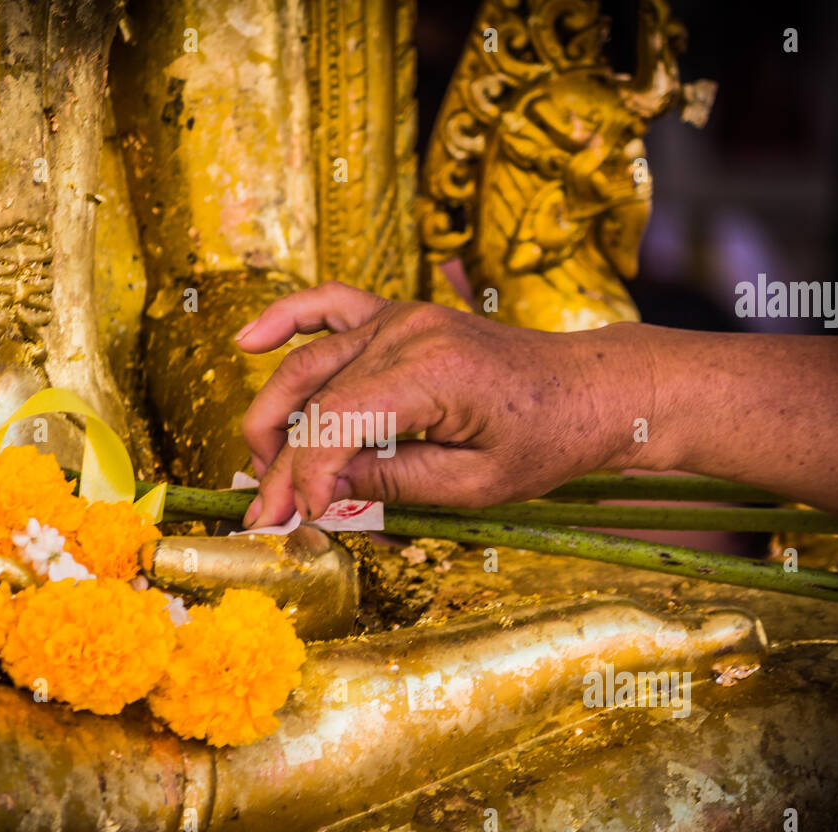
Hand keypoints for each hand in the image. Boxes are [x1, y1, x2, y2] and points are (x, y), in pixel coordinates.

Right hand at [236, 282, 659, 527]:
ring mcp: (401, 316)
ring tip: (258, 463)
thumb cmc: (547, 440)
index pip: (337, 422)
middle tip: (265, 511)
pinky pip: (331, 305)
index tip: (297, 520)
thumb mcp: (476, 485)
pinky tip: (248, 340)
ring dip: (274, 412)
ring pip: (310, 361)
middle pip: (315, 397)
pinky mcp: (401, 315)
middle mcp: (408, 332)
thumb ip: (394, 484)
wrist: (590, 390)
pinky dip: (287, 319)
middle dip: (280, 459)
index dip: (306, 476)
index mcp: (432, 372)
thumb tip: (323, 495)